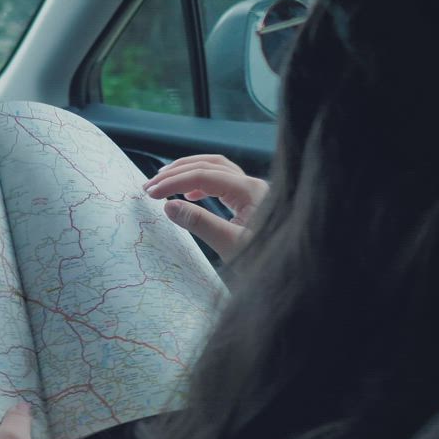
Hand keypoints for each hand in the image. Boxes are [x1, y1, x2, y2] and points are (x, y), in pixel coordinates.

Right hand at [143, 154, 268, 262]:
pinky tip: (189, 195)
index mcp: (250, 190)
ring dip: (189, 172)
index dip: (174, 182)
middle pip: (209, 165)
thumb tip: (169, 205)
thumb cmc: (265, 260)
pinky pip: (223, 182)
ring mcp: (253, 191)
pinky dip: (202, 183)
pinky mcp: (251, 201)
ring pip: (216, 170)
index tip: (152, 193)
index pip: (204, 176)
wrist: (288, 273)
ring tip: (165, 182)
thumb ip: (199, 223)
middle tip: (151, 185)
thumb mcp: (228, 244)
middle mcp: (252, 185)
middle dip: (177, 173)